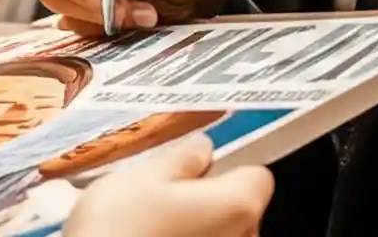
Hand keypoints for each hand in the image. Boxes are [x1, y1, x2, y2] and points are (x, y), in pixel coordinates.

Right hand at [63, 134, 273, 236]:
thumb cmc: (120, 232)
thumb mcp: (146, 175)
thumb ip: (184, 157)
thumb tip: (200, 149)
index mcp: (236, 206)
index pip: (257, 175)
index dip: (226, 167)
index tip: (197, 166)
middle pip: (238, 210)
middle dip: (206, 200)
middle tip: (162, 196)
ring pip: (218, 234)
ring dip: (194, 228)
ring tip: (149, 227)